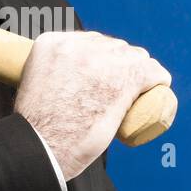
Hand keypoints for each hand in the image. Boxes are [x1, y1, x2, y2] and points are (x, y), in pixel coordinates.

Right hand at [14, 30, 170, 182]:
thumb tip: (52, 85)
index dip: (100, 60)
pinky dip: (158, 81)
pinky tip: (158, 88)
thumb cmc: (34, 129)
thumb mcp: (33, 87)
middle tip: (117, 91)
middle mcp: (78, 44)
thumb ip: (44, 77)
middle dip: (120, 64)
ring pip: (135, 58)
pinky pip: (152, 73)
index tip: (101, 78)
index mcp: (51, 42)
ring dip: (139, 73)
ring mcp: (102, 60)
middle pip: (113, 47)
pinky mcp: (123, 78)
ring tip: (136, 93)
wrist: (40, 147)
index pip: (90, 42)